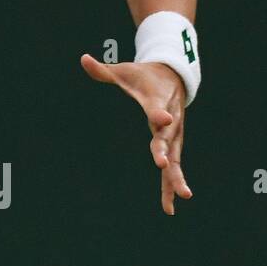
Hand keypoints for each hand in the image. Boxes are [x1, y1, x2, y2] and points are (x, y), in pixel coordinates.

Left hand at [80, 54, 191, 214]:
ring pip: (176, 158)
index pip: (158, 106)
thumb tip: (83, 58)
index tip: (163, 119)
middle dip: (165, 149)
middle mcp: (170, 120)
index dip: (159, 112)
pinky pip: (174, 168)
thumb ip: (104, 70)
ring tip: (183, 196)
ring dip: (176, 177)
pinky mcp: (174, 145)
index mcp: (157, 100)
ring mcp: (174, 135)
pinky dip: (171, 186)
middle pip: (168, 136)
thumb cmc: (142, 77)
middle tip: (162, 163)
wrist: (173, 77)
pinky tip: (169, 207)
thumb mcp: (124, 71)